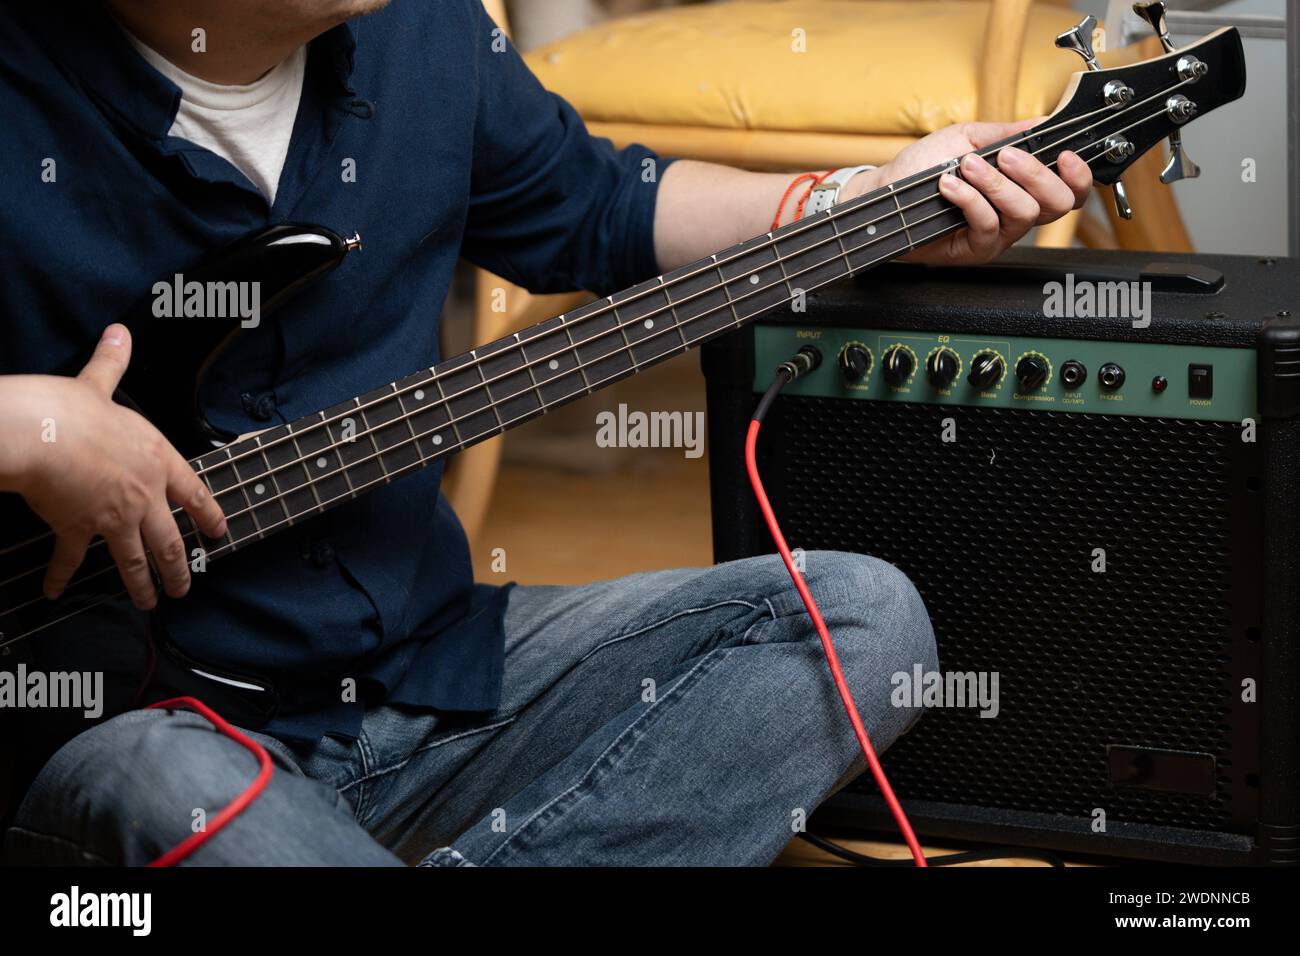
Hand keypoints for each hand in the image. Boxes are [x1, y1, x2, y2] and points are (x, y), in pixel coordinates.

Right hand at [6, 324, 227, 607]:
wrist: (39, 434)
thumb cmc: (70, 408)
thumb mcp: (97, 384)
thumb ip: (112, 363)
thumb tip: (119, 333)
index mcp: (156, 458)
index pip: (193, 491)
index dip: (209, 514)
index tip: (220, 533)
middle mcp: (143, 493)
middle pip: (170, 540)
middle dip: (180, 568)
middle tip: (184, 590)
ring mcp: (114, 516)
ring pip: (135, 559)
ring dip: (143, 584)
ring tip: (149, 604)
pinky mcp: (78, 528)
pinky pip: (71, 558)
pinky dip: (60, 576)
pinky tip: (54, 592)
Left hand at [843, 119, 1092, 265]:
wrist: (886, 192)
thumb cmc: (923, 167)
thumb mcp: (967, 138)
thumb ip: (1006, 133)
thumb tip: (1043, 123)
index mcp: (1022, 188)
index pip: (1070, 191)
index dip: (1078, 176)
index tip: (1065, 155)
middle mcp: (1015, 215)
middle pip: (1057, 204)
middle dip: (1036, 174)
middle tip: (1006, 156)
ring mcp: (997, 236)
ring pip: (1023, 214)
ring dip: (997, 183)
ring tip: (967, 167)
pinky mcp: (973, 250)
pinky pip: (987, 225)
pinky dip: (970, 199)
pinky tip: (950, 185)